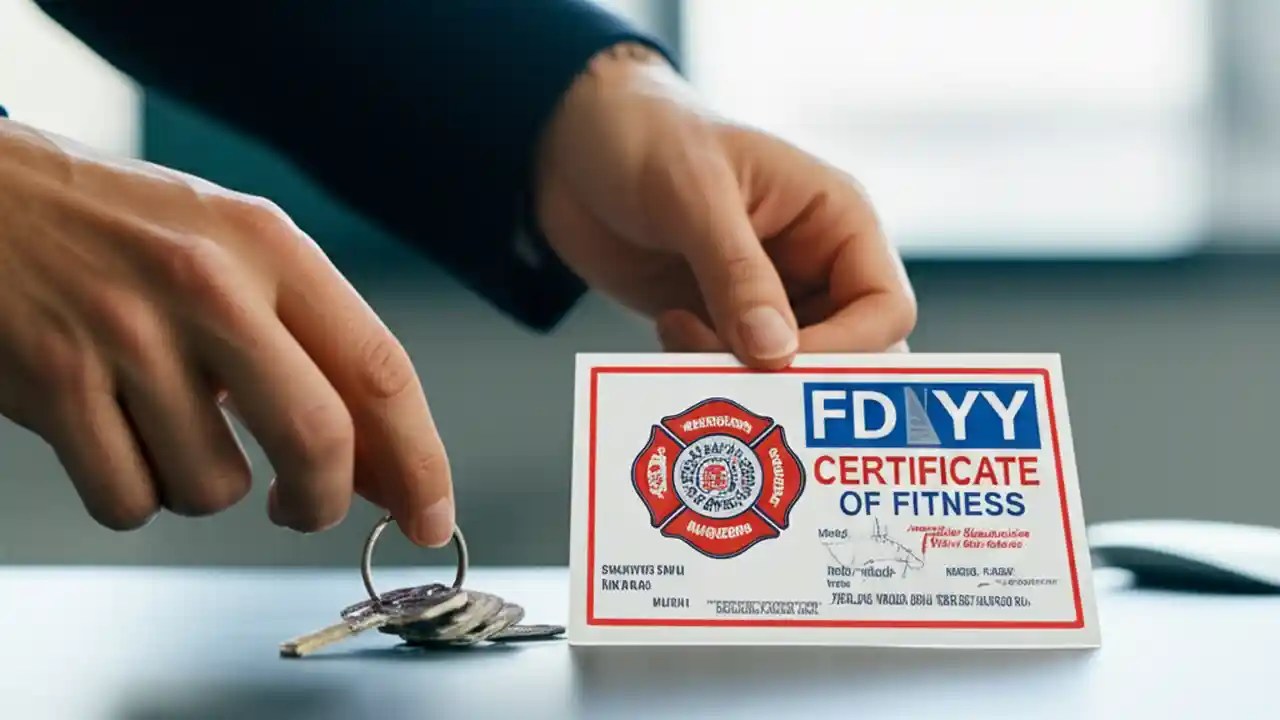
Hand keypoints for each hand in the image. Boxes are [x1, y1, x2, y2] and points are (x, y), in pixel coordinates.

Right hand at [0, 120, 452, 545]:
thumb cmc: (119, 232)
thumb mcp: (229, 251)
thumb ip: (308, 347)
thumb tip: (382, 470)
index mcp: (268, 244)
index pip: (379, 368)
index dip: (419, 459)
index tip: (430, 518)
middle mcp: (208, 283)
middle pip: (317, 440)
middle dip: (323, 502)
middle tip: (305, 509)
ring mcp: (127, 332)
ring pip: (214, 488)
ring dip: (202, 486)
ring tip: (167, 426)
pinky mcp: (53, 380)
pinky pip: (129, 501)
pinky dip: (133, 494)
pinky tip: (113, 436)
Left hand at [535, 45, 915, 367]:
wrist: (572, 148)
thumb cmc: (646, 138)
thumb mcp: (694, 194)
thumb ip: (737, 273)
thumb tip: (774, 353)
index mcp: (836, 219)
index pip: (884, 308)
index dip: (847, 349)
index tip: (779, 363)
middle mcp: (815, 264)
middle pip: (849, 354)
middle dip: (793, 373)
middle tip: (731, 371)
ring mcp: (768, 298)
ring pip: (788, 371)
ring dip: (740, 377)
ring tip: (682, 338)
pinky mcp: (720, 322)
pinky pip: (735, 371)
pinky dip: (706, 372)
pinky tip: (666, 333)